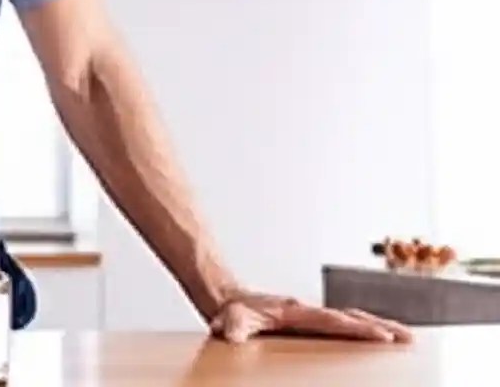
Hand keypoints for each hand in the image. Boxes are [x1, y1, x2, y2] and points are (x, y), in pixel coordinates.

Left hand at [208, 290, 412, 343]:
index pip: (332, 321)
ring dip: (380, 326)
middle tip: (408, 338)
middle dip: (380, 327)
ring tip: (407, 338)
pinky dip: (366, 327)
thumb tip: (232, 335)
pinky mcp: (313, 320)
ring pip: (353, 318)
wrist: (229, 298)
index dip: (356, 329)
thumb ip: (234, 328)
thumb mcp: (230, 320)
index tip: (380, 336)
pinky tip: (380, 335)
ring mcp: (312, 314)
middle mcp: (308, 310)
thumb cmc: (232, 312)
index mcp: (295, 312)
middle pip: (351, 317)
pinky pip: (346, 323)